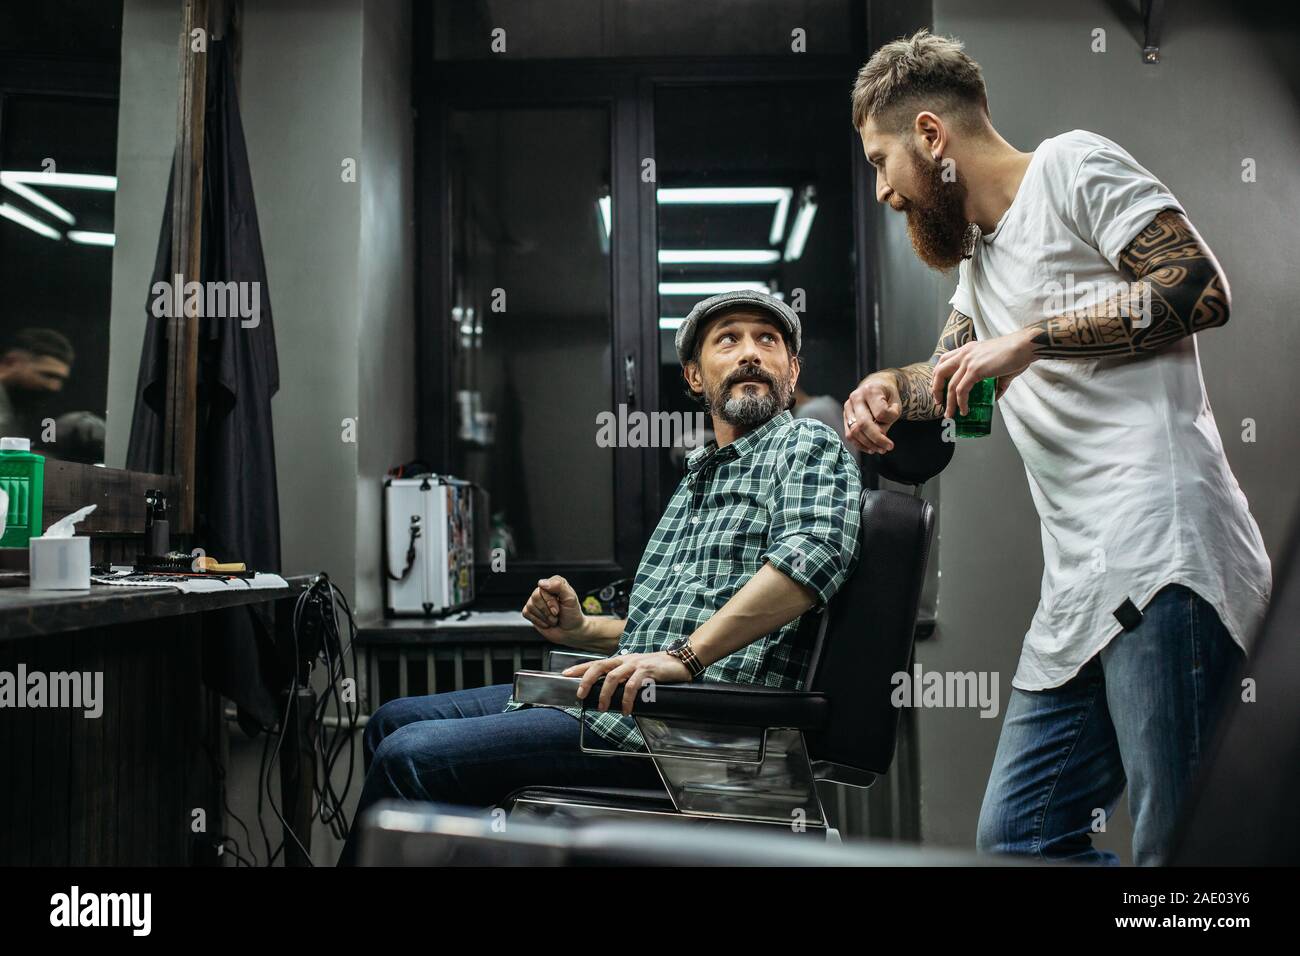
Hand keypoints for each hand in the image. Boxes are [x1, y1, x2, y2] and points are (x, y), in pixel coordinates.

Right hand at [521, 575, 584, 644]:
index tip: (558, 610)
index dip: (550, 601)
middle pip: (535, 596)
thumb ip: (558, 586)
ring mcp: (535, 600)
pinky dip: (538, 621)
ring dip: (544, 617)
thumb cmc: (572, 613)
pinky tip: (546, 622)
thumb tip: (541, 583)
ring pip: (531, 606)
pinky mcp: (530, 611)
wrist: (570, 631)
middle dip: (547, 610)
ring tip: (553, 619)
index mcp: (554, 582)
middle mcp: (543, 589)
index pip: (544, 587)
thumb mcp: (570, 598)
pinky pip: (526, 613)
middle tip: (556, 615)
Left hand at [564, 652, 691, 715]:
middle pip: (600, 666)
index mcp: (622, 660)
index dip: (580, 668)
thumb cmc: (659, 668)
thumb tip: (611, 693)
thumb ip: (625, 678)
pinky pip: (633, 686)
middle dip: (587, 680)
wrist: (681, 660)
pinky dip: (627, 699)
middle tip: (580, 695)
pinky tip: (627, 710)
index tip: (565, 674)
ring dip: (606, 694)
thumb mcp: (638, 671)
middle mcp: (626, 659)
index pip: (596, 662)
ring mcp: (636, 664)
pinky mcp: (648, 671)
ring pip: (613, 677)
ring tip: (603, 708)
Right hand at [843, 372, 900, 454]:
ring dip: (868, 444)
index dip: (890, 419)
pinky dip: (860, 444)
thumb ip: (887, 420)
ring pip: (854, 432)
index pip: (880, 413)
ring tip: (880, 449)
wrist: (876, 385)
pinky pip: (849, 434)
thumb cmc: (888, 396)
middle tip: (888, 447)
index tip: (895, 416)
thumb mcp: (895, 403)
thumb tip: (879, 437)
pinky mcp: (845, 416)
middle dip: (877, 439)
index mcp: (871, 390)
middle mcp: (856, 397)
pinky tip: (870, 448)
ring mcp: (848, 407)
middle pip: (863, 424)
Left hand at [932, 328, 1034, 417]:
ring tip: (950, 414)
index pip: (944, 360)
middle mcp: (965, 353)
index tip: (939, 388)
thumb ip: (994, 381)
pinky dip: (961, 403)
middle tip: (939, 402)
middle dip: (936, 389)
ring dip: (949, 402)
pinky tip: (965, 410)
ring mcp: (968, 361)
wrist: (1025, 346)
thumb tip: (994, 397)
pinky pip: (962, 390)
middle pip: (940, 371)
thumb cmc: (1016, 353)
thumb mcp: (998, 365)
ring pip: (950, 385)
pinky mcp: (975, 370)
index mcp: (968, 349)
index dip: (938, 375)